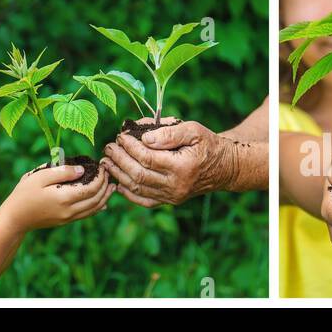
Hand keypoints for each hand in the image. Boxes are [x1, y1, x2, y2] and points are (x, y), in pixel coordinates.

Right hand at [0, 164, 112, 232]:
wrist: (15, 218)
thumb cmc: (24, 193)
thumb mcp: (40, 176)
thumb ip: (62, 172)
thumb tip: (82, 169)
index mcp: (64, 197)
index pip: (91, 188)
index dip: (100, 177)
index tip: (102, 166)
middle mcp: (69, 211)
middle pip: (96, 199)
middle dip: (105, 186)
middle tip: (108, 173)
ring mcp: (68, 218)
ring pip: (94, 209)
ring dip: (105, 197)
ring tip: (112, 187)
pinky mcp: (65, 221)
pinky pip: (86, 215)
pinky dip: (97, 208)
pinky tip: (103, 203)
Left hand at [100, 119, 233, 206]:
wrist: (224, 167)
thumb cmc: (207, 144)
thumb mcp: (193, 130)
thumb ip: (169, 132)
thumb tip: (144, 138)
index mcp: (182, 166)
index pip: (147, 158)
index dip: (130, 147)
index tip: (121, 135)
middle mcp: (176, 185)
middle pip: (138, 174)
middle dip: (119, 159)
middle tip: (109, 147)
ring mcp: (172, 196)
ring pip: (138, 188)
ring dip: (119, 174)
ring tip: (107, 161)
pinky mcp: (170, 201)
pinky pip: (145, 201)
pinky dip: (128, 193)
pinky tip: (117, 183)